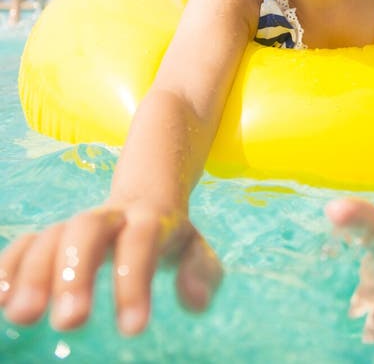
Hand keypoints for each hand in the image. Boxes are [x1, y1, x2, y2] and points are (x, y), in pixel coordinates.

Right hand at [0, 203, 222, 334]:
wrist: (145, 195)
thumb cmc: (169, 236)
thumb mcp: (195, 249)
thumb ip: (200, 271)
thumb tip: (194, 299)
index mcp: (150, 218)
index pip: (141, 241)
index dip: (135, 281)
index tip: (132, 330)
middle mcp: (110, 217)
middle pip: (88, 228)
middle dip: (75, 271)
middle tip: (69, 322)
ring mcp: (77, 225)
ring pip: (53, 234)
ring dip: (35, 272)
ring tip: (22, 315)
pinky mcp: (52, 238)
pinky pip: (26, 244)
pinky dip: (10, 266)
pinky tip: (1, 297)